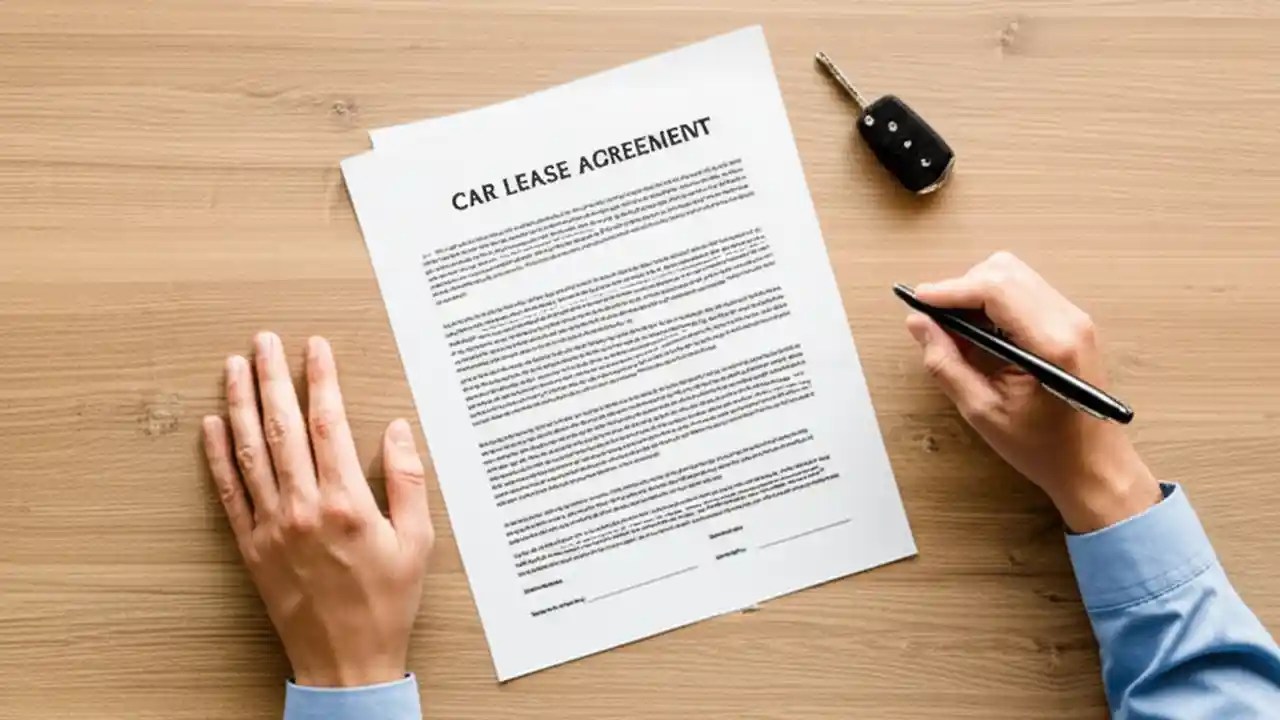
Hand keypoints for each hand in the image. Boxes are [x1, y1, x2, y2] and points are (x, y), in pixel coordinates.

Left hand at [201, 332, 434, 686]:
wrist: (347, 662)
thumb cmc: (387, 603)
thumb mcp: (417, 541)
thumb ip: (408, 481)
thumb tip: (397, 431)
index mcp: (347, 503)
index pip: (329, 424)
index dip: (321, 380)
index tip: (316, 348)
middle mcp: (303, 508)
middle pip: (282, 428)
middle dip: (272, 378)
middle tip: (265, 341)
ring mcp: (272, 527)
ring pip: (250, 452)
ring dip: (239, 405)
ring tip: (234, 367)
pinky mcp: (252, 547)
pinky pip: (230, 492)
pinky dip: (217, 456)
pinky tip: (211, 426)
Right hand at [906, 252, 1160, 532]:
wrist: (1095, 465)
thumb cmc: (1045, 448)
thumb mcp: (982, 412)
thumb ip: (946, 363)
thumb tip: (918, 323)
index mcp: (1052, 344)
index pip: (995, 288)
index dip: (950, 289)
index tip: (918, 302)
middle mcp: (1069, 321)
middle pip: (1005, 271)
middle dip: (962, 287)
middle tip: (935, 318)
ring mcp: (1075, 319)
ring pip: (1014, 275)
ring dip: (977, 292)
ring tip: (956, 328)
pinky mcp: (1072, 323)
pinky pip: (1026, 291)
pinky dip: (994, 301)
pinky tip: (980, 332)